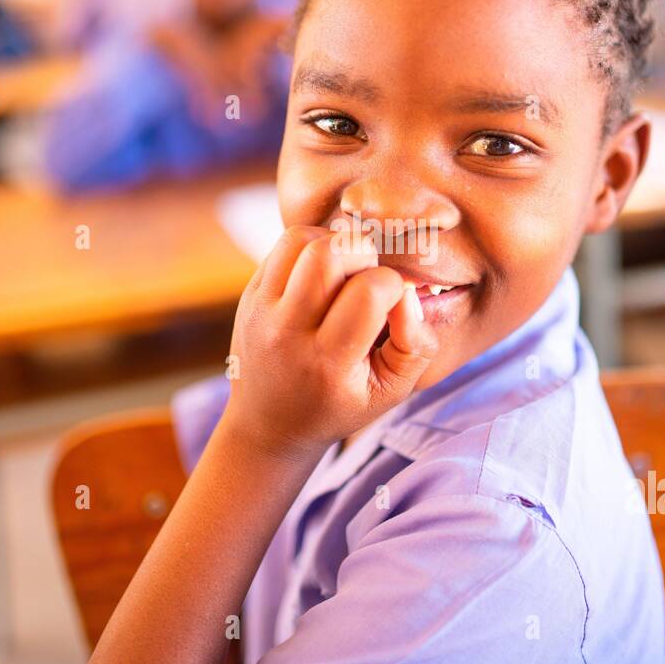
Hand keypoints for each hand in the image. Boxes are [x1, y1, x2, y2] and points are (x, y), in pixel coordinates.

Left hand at [219, 226, 438, 463]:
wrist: (269, 424)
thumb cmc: (339, 405)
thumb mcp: (390, 392)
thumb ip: (415, 345)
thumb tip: (407, 295)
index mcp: (326, 363)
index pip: (368, 292)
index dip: (394, 286)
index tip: (390, 307)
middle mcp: (287, 333)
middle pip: (328, 253)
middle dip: (362, 253)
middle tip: (366, 281)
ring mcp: (260, 310)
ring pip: (301, 239)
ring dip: (334, 244)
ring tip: (344, 274)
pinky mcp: (249, 294)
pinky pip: (284, 246)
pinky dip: (312, 248)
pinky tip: (324, 277)